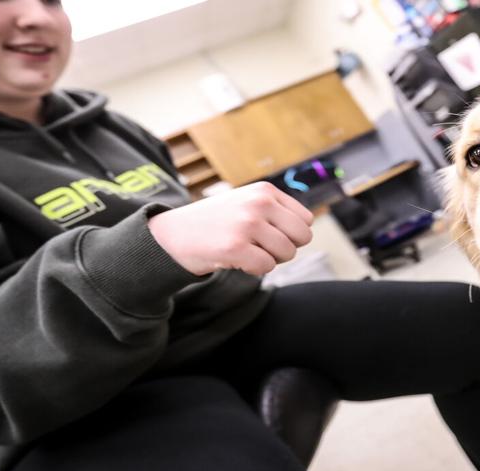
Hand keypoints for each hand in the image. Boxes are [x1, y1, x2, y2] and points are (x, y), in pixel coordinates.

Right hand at [148, 181, 315, 276]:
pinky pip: (267, 267)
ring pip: (287, 254)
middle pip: (302, 238)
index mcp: (265, 191)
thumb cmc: (215, 222)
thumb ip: (275, 210)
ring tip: (245, 250)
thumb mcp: (246, 202)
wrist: (172, 234)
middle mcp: (258, 203)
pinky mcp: (236, 247)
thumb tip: (307, 230)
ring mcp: (247, 224)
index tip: (269, 235)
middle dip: (286, 249)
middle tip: (261, 247)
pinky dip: (254, 270)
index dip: (291, 234)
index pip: (305, 219)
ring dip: (269, 259)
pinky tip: (236, 260)